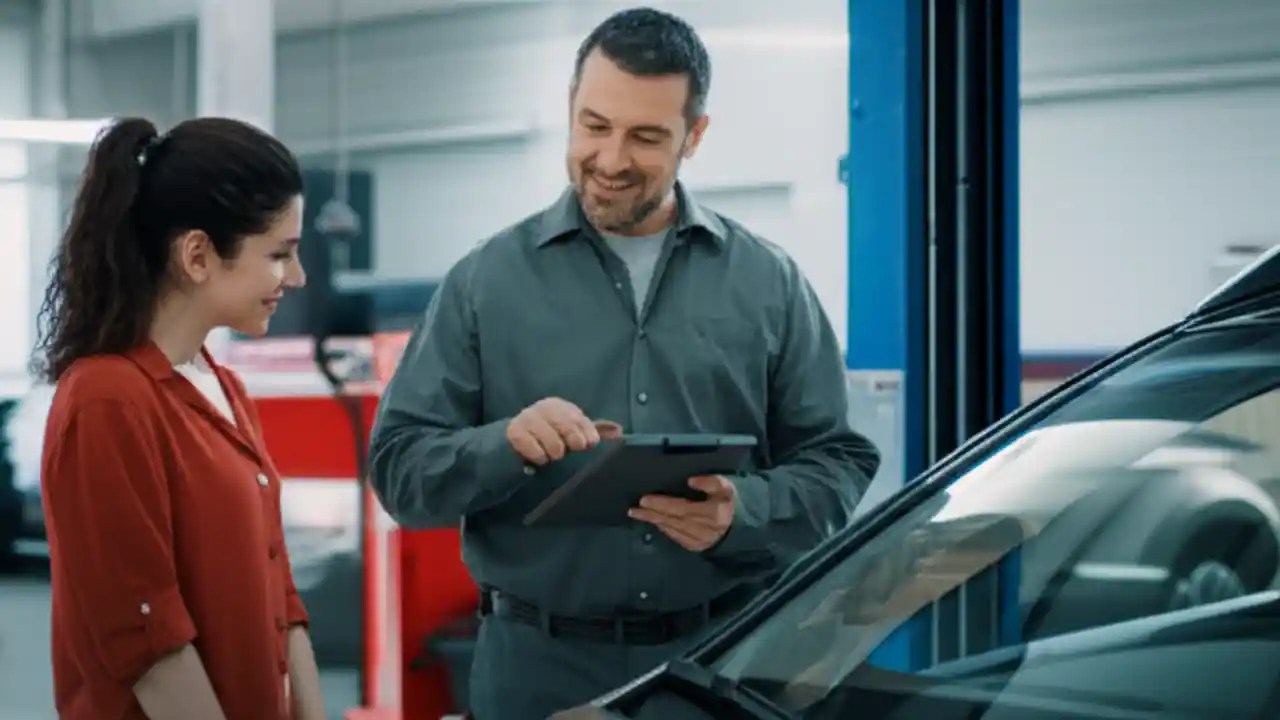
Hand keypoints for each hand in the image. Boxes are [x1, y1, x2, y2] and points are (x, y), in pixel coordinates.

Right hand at [506, 397, 621, 464]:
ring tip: (553, 456)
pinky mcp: (514, 433)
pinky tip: (540, 459)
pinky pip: (535, 450)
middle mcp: (544, 408)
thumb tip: (619, 431)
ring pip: (552, 442)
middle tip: (568, 451)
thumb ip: (593, 431)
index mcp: (559, 406)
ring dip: (555, 453)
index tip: (589, 444)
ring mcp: (528, 419)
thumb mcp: (570, 432)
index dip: (587, 433)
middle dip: (573, 442)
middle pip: (567, 426)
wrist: (511, 442)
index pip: (579, 418)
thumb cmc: (547, 437)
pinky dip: (540, 457)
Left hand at [628, 475, 735, 550]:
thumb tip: (690, 481)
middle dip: (652, 513)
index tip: (645, 499)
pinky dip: (664, 529)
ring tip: (638, 514)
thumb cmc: (729, 502)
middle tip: (634, 509)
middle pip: (673, 520)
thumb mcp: (726, 487)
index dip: (662, 504)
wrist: (740, 526)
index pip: (682, 508)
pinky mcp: (696, 547)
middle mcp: (705, 530)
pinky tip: (654, 522)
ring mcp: (700, 541)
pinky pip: (676, 537)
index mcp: (714, 513)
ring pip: (672, 529)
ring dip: (654, 521)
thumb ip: (710, 482)